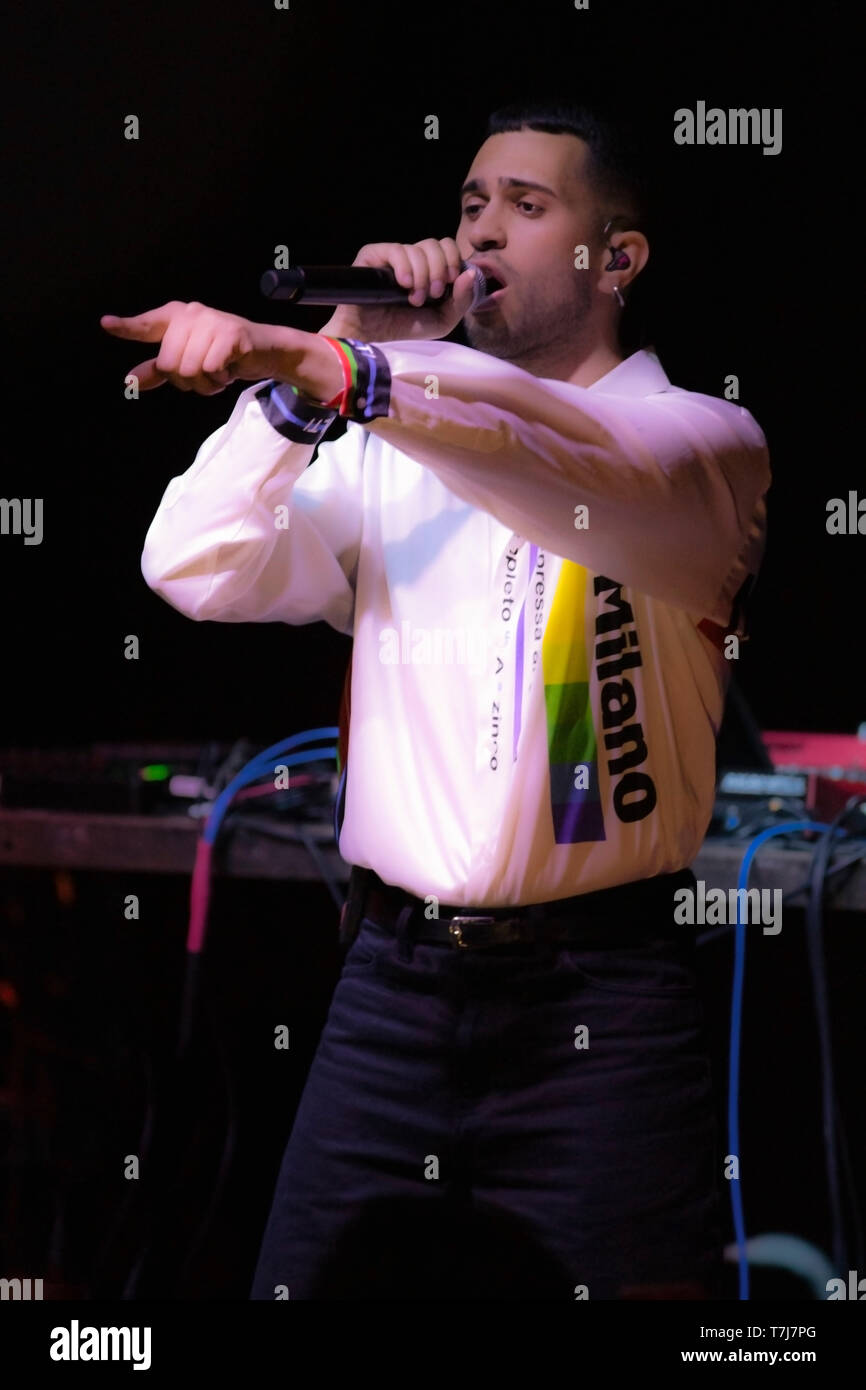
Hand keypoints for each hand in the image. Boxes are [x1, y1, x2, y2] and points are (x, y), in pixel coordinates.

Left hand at [99, 301, 316, 395]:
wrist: (264, 351)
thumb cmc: (223, 355)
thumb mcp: (188, 362)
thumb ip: (159, 370)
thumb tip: (130, 382)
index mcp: (176, 318)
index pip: (147, 325)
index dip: (127, 327)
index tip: (106, 324)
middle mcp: (191, 314)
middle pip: (169, 364)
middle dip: (187, 382)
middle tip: (206, 375)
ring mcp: (211, 322)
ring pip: (189, 370)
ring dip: (205, 383)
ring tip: (218, 372)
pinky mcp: (229, 333)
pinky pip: (210, 368)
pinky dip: (220, 379)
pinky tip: (229, 370)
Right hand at [319, 237, 477, 342]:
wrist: (373, 339)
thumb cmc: (405, 330)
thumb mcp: (442, 321)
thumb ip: (461, 300)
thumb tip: (469, 273)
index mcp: (428, 268)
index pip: (446, 246)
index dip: (453, 260)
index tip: (450, 283)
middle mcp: (411, 259)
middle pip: (434, 244)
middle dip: (439, 269)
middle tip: (433, 294)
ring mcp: (392, 257)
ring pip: (417, 249)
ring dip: (422, 276)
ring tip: (414, 299)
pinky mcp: (372, 256)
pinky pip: (396, 250)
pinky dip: (405, 267)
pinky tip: (403, 285)